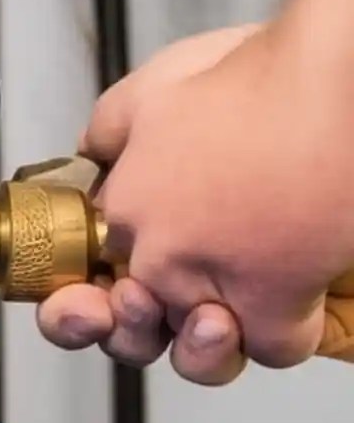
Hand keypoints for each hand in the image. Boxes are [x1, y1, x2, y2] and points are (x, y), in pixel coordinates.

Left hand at [37, 23, 353, 383]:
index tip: (161, 263)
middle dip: (165, 313)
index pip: (109, 266)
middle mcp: (157, 249)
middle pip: (147, 315)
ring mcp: (209, 278)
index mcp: (124, 206)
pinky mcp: (272, 297)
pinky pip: (272, 345)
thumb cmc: (257, 77)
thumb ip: (114, 129)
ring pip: (199, 344)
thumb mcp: (154, 89)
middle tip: (198, 293)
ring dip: (214, 340)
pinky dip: (287, 332)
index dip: (133, 272)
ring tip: (228, 310)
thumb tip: (94, 153)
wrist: (327, 82)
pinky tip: (296, 302)